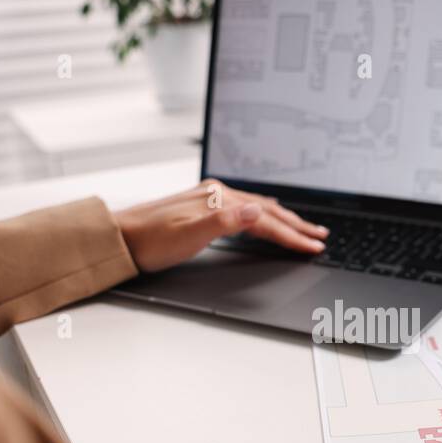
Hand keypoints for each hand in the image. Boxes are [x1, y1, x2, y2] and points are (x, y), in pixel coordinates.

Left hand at [113, 179, 327, 272]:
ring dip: (284, 219)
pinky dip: (264, 214)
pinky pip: (245, 208)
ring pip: (258, 209)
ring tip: (305, 227)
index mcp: (219, 201)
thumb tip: (258, 211)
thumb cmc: (150, 240)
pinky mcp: (204, 206)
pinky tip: (266, 214)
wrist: (120, 237)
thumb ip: (225, 223)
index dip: (292, 236)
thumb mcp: (189, 235)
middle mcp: (217, 195)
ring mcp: (211, 199)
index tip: (314, 247)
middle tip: (321, 237)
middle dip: (297, 225)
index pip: (266, 220)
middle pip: (267, 211)